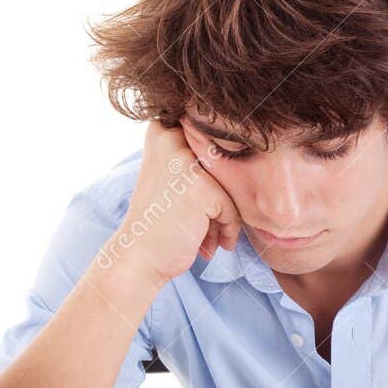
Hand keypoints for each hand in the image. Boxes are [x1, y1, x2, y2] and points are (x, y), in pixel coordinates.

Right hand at [107, 121, 242, 284]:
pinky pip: (232, 208)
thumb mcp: (170, 176)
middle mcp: (172, 137)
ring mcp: (187, 161)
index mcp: (162, 129)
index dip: (215, 177)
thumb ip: (198, 158)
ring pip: (231, 186)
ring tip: (210, 238)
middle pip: (224, 165)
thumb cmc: (159, 221)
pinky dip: (227, 230)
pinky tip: (209, 246)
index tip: (201, 203)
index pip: (212, 145)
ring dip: (226, 216)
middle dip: (222, 198)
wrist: (138, 258)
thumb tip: (249, 149)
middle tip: (207, 226)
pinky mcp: (202, 188)